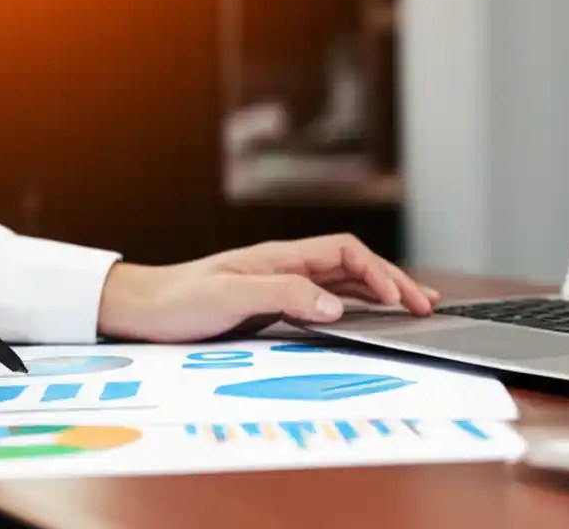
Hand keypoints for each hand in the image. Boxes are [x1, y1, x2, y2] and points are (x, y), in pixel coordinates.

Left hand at [97, 234, 440, 341]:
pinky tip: (367, 315)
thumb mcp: (229, 296)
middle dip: (393, 280)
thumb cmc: (178, 300)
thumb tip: (334, 305)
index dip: (378, 272)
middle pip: (353, 264)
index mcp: (280, 256)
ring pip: (344, 280)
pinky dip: (355, 304)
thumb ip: (283, 295)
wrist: (141, 307)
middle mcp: (285, 265)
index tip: (398, 299)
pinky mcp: (272, 301)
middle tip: (426, 303)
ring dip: (380, 291)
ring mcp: (280, 281)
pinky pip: (326, 297)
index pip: (345, 252)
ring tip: (413, 304)